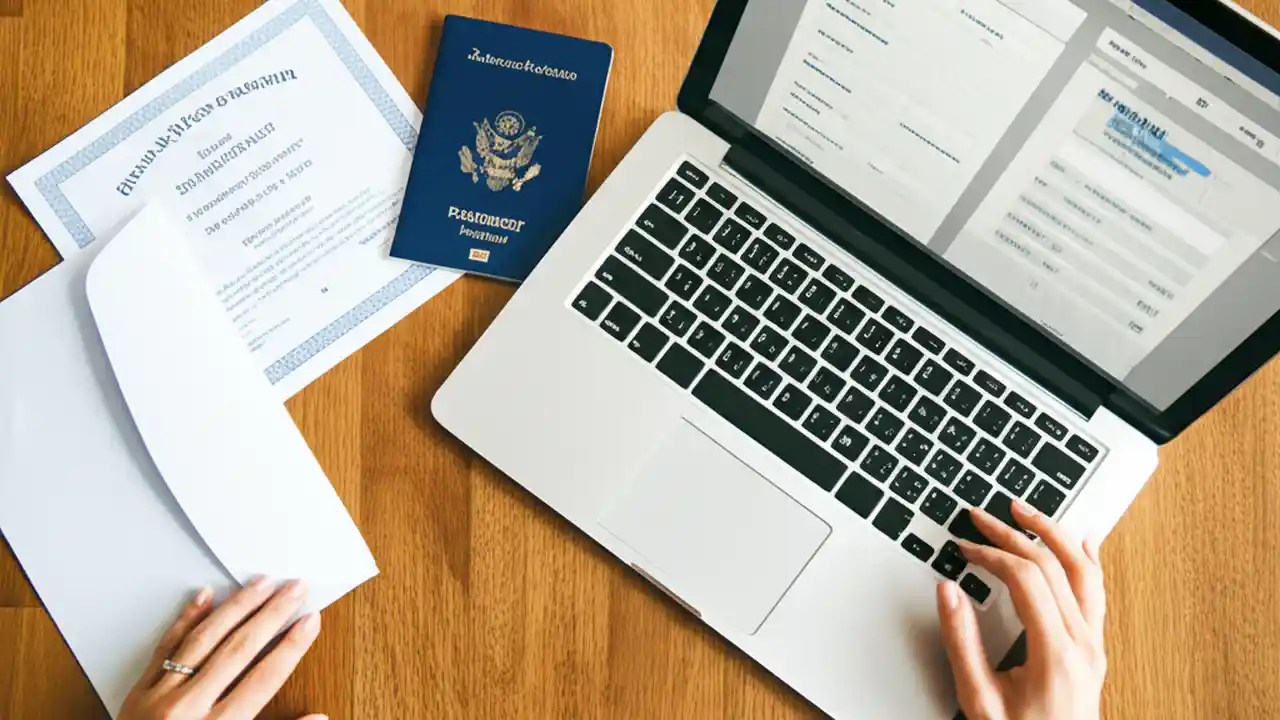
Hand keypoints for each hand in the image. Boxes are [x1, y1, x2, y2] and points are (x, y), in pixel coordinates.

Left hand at [119, 578, 324, 719]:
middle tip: (295, 588)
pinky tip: (204, 596)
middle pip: (239, 649)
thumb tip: (319, 717)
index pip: (265, 678)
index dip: (291, 647)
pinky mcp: (138, 693)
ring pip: (204, 639)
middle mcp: (189, 709)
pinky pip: (165, 647)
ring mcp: (161, 697)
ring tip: (260, 583)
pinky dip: (185, 619)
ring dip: (236, 606)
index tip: (310, 621)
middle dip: (272, 614)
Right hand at [937, 501, 1106, 719]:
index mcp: (1055, 653)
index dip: (992, 553)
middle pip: (1053, 565)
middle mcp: (1083, 643)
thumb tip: (948, 592)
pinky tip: (1081, 541)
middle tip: (981, 516)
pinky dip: (1085, 559)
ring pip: (1082, 570)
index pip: (1026, 578)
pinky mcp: (1094, 648)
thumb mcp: (979, 698)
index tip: (965, 547)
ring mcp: (1094, 644)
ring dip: (1053, 534)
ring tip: (1026, 511)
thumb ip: (962, 642)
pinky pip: (1095, 591)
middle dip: (1013, 534)